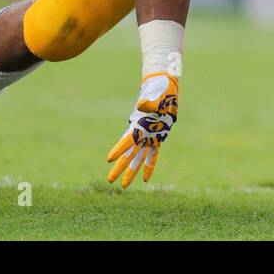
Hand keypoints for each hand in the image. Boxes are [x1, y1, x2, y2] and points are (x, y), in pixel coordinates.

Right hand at [106, 72, 178, 187]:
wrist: (164, 88)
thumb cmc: (159, 90)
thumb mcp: (155, 95)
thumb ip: (150, 103)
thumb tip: (143, 105)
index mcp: (138, 125)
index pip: (127, 140)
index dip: (118, 149)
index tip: (108, 159)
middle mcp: (141, 134)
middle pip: (128, 155)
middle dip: (119, 168)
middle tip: (109, 180)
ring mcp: (149, 137)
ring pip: (138, 159)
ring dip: (131, 171)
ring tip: (123, 186)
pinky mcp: (158, 138)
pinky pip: (152, 156)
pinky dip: (149, 166)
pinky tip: (146, 179)